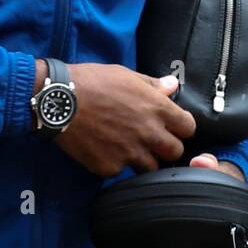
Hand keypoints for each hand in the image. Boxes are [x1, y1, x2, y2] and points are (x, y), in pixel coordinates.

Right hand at [49, 61, 195, 176]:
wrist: (58, 100)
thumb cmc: (91, 82)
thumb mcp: (125, 75)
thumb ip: (152, 84)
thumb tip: (173, 86)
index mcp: (156, 108)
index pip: (188, 127)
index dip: (180, 127)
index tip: (171, 127)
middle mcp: (148, 133)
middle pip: (174, 152)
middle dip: (165, 147)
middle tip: (150, 141)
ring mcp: (129, 153)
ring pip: (151, 168)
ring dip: (142, 160)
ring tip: (126, 148)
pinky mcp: (109, 166)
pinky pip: (120, 171)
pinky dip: (114, 163)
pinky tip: (103, 150)